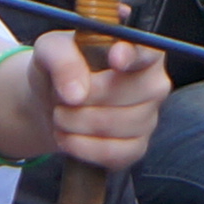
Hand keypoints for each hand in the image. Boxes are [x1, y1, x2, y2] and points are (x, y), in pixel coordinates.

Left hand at [0, 30, 170, 173]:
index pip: (147, 51)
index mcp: (139, 50)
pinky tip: (67, 137)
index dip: (133, 56)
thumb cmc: (60, 69)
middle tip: (61, 98)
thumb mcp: (50, 50)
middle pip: (128, 93)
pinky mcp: (136, 147)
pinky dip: (83, 147)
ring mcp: (149, 117)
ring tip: (60, 115)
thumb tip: (76, 93)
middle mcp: (153, 83)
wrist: (50, 103)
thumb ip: (61, 58)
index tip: (115, 59)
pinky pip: (115, 153)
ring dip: (77, 123)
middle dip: (85, 99)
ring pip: (118, 125)